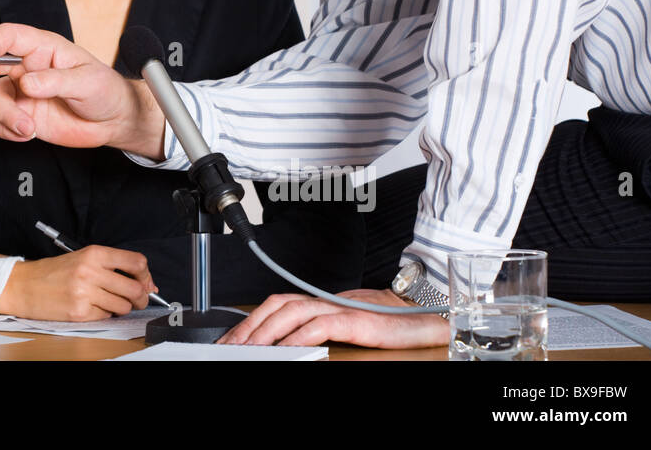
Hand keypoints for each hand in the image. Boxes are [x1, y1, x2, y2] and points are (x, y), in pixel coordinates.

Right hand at [0, 23, 165, 156]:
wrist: (112, 121)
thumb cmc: (105, 91)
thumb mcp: (87, 81)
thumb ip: (56, 81)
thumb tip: (27, 83)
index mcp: (43, 48)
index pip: (9, 36)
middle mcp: (26, 67)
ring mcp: (21, 92)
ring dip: (3, 114)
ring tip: (27, 128)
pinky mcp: (20, 114)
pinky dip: (4, 129)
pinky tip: (25, 133)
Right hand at [0, 247, 156, 320]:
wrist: (24, 285)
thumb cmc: (53, 272)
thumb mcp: (82, 258)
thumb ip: (112, 267)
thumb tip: (146, 284)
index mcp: (94, 254)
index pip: (136, 262)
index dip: (146, 275)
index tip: (146, 282)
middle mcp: (90, 271)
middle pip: (135, 288)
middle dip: (140, 297)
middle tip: (137, 299)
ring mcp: (85, 293)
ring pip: (123, 306)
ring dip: (120, 307)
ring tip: (106, 301)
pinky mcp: (80, 312)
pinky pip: (106, 317)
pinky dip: (103, 314)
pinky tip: (91, 306)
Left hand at [216, 287, 449, 348]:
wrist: (421, 319)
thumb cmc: (382, 325)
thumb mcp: (338, 329)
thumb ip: (310, 333)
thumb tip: (280, 347)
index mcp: (317, 302)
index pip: (274, 306)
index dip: (248, 321)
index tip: (228, 340)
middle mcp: (324, 301)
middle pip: (276, 306)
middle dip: (249, 326)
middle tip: (229, 347)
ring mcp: (339, 309)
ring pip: (293, 312)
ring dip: (266, 331)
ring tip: (249, 348)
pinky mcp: (356, 321)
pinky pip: (321, 325)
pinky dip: (299, 335)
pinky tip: (285, 347)